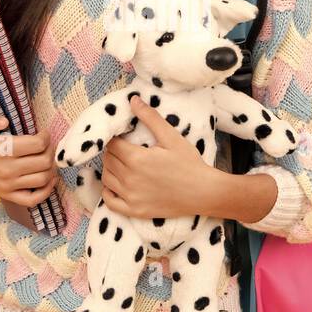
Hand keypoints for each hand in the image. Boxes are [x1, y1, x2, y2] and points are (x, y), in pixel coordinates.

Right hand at [0, 109, 56, 207]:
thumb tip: (4, 121)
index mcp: (1, 149)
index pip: (37, 145)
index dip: (45, 137)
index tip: (43, 133)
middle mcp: (6, 169)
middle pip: (44, 161)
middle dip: (50, 150)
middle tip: (47, 144)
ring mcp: (8, 185)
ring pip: (43, 179)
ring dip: (51, 167)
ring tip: (47, 158)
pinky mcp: (8, 195)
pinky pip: (33, 199)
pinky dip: (46, 191)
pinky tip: (48, 178)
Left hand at [100, 96, 213, 218]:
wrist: (204, 193)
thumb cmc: (190, 164)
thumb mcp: (171, 137)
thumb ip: (150, 118)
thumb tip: (133, 100)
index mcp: (136, 159)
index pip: (111, 144)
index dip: (115, 138)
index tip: (123, 137)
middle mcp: (129, 179)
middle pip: (108, 160)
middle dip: (113, 152)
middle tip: (124, 148)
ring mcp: (131, 197)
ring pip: (107, 179)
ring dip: (110, 169)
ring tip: (122, 163)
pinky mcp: (135, 211)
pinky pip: (111, 202)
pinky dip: (108, 192)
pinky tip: (115, 185)